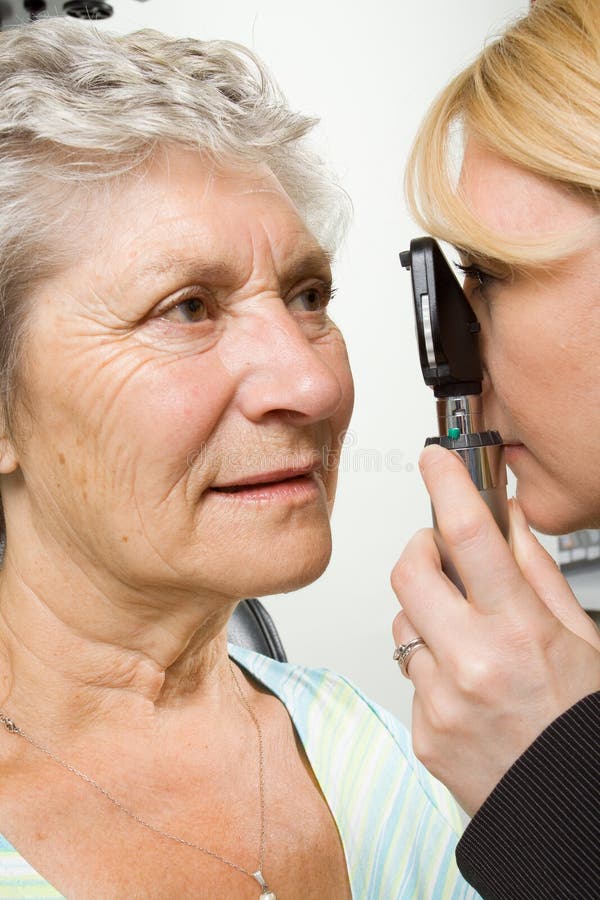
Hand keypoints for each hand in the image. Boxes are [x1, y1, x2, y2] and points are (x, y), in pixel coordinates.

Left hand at [391, 443, 599, 815]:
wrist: (571, 811)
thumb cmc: (580, 721)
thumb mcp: (580, 638)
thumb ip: (537, 574)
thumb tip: (507, 519)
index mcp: (521, 631)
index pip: (471, 537)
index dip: (448, 486)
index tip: (437, 459)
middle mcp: (475, 663)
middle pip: (409, 571)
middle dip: (421, 551)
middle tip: (441, 556)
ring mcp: (442, 700)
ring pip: (401, 622)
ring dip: (426, 615)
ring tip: (468, 640)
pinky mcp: (423, 731)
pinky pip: (410, 673)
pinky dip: (432, 667)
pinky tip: (469, 689)